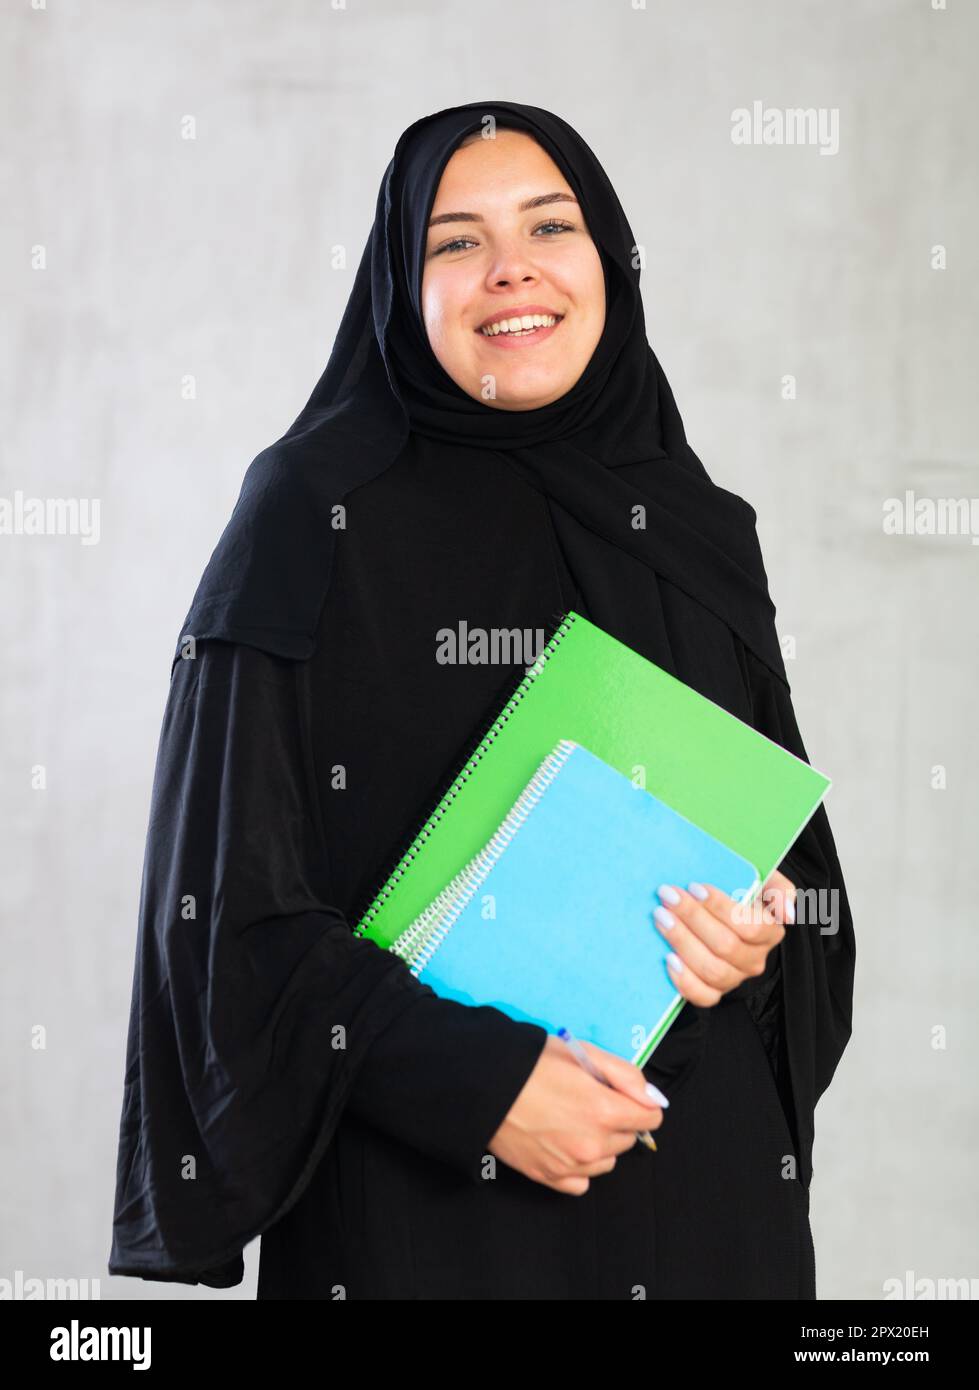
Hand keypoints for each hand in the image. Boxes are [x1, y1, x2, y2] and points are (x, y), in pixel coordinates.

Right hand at [487, 1035, 666, 1194]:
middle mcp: (593, 1145)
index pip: (651, 1118)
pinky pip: (583, 1181)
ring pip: (608, 1161)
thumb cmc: (531, 1063)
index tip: (618, 1093)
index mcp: (605, 1111)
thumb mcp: (582, 1053)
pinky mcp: (550, 1178)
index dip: (638, 1101)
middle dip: (617, 1119)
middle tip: (587, 1099)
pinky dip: (579, 1166)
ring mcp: (571, 1165)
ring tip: (572, 1120)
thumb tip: (654, 1100)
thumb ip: (626, 1075)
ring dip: (600, 1143)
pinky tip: (563, 1144)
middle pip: (628, 1139)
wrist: (483, 1086)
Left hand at [652, 869, 795, 1006]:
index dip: (720, 907)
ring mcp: (735, 978)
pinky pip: (703, 996)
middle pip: (726, 946)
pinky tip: (668, 958)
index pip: (751, 926)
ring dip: (683, 942)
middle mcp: (755, 960)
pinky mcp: (714, 991)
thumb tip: (788, 914)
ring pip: (713, 970)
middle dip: (693, 919)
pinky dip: (685, 981)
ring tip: (661, 919)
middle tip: (668, 897)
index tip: (695, 886)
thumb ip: (779, 890)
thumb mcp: (763, 881)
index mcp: (770, 932)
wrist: (717, 911)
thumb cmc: (739, 891)